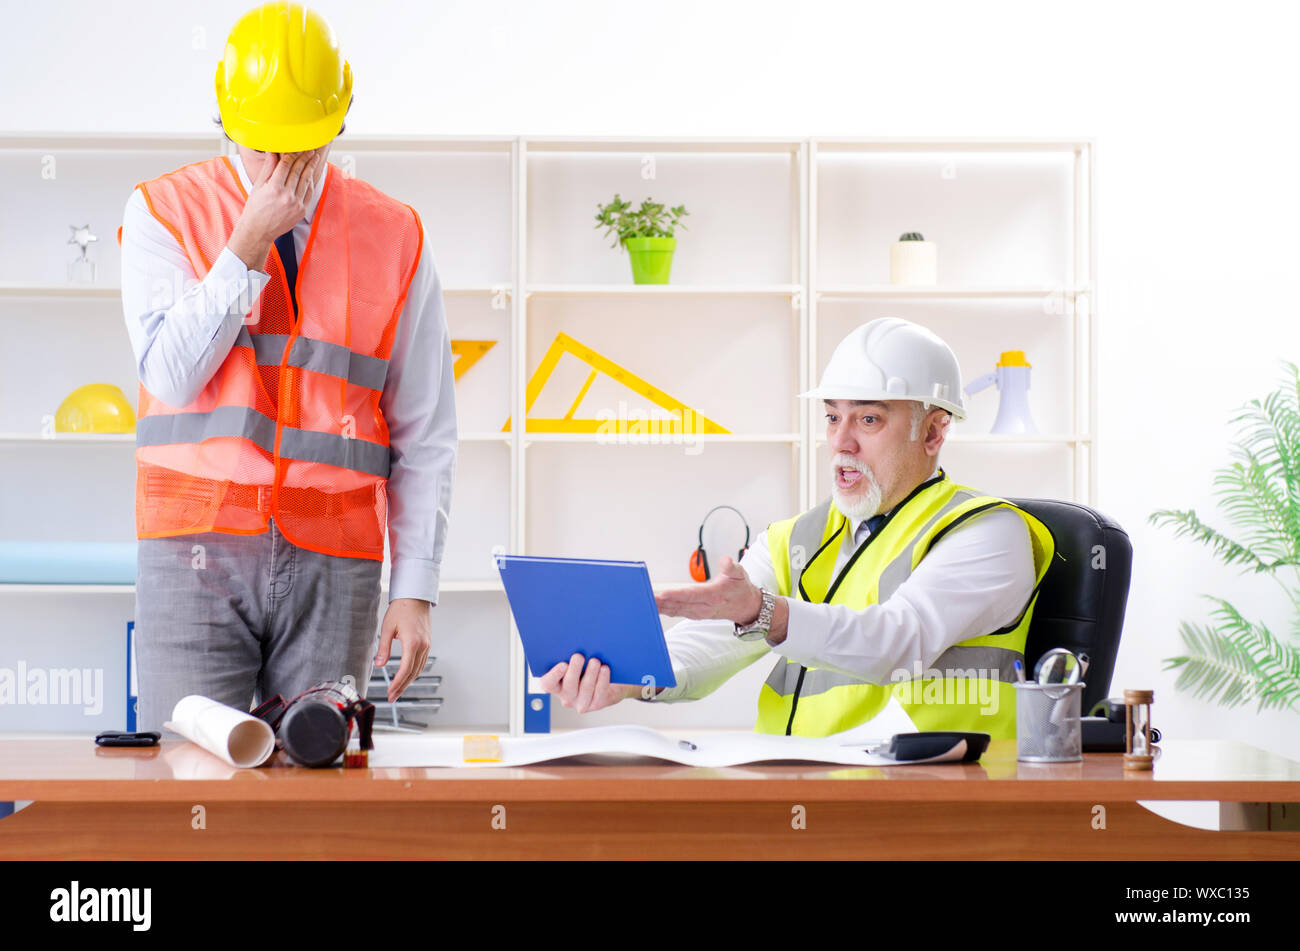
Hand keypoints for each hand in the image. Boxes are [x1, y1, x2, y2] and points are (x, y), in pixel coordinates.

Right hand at [227, 150, 324, 268]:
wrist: (259, 230)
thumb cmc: (255, 207)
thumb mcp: (258, 186)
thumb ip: (268, 168)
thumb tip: (273, 151)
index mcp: (274, 188)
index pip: (286, 165)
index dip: (292, 154)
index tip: (297, 148)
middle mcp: (286, 196)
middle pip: (298, 171)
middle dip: (305, 158)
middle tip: (310, 150)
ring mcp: (296, 204)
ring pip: (306, 180)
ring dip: (311, 167)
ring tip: (314, 158)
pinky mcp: (301, 210)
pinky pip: (309, 192)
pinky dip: (310, 182)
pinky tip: (311, 174)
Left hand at [374, 598, 431, 701]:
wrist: (415, 596)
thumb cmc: (401, 609)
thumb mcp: (387, 628)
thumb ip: (383, 648)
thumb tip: (378, 665)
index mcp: (412, 643)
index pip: (405, 670)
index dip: (397, 683)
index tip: (390, 693)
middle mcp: (423, 645)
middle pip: (413, 673)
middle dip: (402, 687)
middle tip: (392, 697)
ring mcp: (427, 644)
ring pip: (419, 669)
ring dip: (408, 681)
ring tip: (398, 690)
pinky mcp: (427, 642)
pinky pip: (422, 662)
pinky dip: (414, 671)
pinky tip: (407, 676)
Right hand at [538, 653, 639, 713]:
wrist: (608, 681)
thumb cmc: (586, 666)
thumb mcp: (576, 661)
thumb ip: (569, 654)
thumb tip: (572, 639)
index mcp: (556, 685)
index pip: (548, 684)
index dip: (554, 675)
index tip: (563, 664)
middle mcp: (566, 696)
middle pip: (569, 685)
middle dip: (574, 670)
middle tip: (579, 656)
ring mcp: (581, 702)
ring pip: (585, 689)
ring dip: (591, 673)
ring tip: (595, 660)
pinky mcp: (596, 704)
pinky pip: (599, 692)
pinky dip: (602, 679)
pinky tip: (605, 669)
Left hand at [655, 555, 761, 622]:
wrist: (745, 607)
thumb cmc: (740, 588)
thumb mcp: (740, 573)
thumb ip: (731, 566)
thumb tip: (726, 560)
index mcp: (714, 595)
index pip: (692, 595)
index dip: (677, 595)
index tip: (664, 594)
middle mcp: (704, 606)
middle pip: (680, 604)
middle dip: (662, 602)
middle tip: (646, 598)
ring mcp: (698, 612)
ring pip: (676, 610)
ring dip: (660, 607)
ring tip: (645, 602)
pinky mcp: (694, 614)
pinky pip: (677, 612)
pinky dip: (665, 610)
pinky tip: (654, 607)